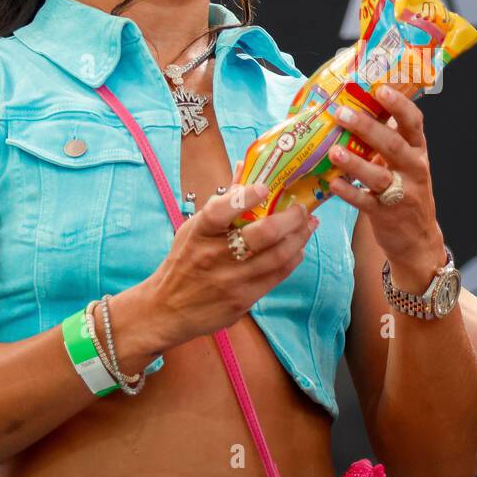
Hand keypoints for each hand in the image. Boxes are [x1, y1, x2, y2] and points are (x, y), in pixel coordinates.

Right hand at [140, 160, 317, 347]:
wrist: (166, 309)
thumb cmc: (183, 262)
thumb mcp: (194, 229)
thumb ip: (223, 201)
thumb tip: (245, 166)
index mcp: (199, 232)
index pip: (220, 211)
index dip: (245, 197)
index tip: (265, 187)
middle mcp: (214, 255)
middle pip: (261, 234)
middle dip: (290, 218)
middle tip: (302, 208)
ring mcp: (230, 280)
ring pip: (277, 256)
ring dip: (299, 237)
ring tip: (309, 225)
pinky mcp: (242, 299)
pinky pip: (277, 276)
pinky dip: (293, 258)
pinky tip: (298, 248)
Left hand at [326, 86, 447, 291]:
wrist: (418, 239)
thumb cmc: (405, 191)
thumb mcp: (405, 164)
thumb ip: (387, 141)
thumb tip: (356, 108)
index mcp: (417, 151)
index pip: (414, 123)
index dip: (399, 105)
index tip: (381, 89)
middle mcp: (414, 169)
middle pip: (393, 145)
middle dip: (368, 127)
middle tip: (342, 113)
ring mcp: (402, 194)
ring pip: (379, 176)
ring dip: (355, 162)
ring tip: (333, 150)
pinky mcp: (386, 215)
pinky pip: (365, 202)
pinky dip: (349, 192)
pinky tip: (333, 182)